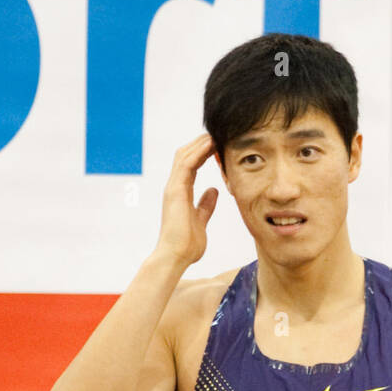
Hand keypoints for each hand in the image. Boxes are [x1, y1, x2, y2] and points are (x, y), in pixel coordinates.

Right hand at [156, 132, 219, 267]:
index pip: (191, 165)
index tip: (219, 145)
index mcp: (180, 192)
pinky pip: (186, 164)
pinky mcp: (175, 190)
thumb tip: (213, 191)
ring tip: (216, 133)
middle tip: (218, 133)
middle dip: (201, 143)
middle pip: (186, 155)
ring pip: (184, 155)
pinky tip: (211, 145)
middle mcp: (174, 186)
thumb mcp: (201, 221)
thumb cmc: (187, 245)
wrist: (176, 257)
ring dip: (200, 143)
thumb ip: (206, 205)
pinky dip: (198, 152)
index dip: (203, 153)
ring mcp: (173, 187)